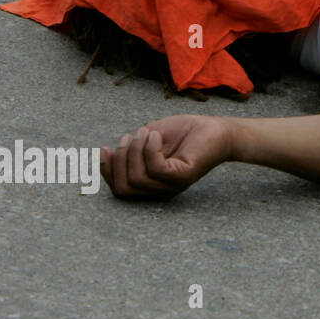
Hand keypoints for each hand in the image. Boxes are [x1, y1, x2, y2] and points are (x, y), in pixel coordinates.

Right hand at [101, 115, 233, 199]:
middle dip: (120, 160)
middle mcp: (160, 190)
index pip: (120, 190)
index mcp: (150, 184)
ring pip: (138, 178)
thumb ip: (129, 149)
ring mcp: (172, 186)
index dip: (106, 171)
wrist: (215, 128)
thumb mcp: (148, 139)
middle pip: (125, 188)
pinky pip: (156, 168)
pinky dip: (150, 149)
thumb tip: (106, 154)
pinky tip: (156, 135)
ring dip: (135, 150)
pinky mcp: (183, 176)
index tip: (104, 149)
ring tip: (147, 133)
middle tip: (130, 137)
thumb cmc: (183, 133)